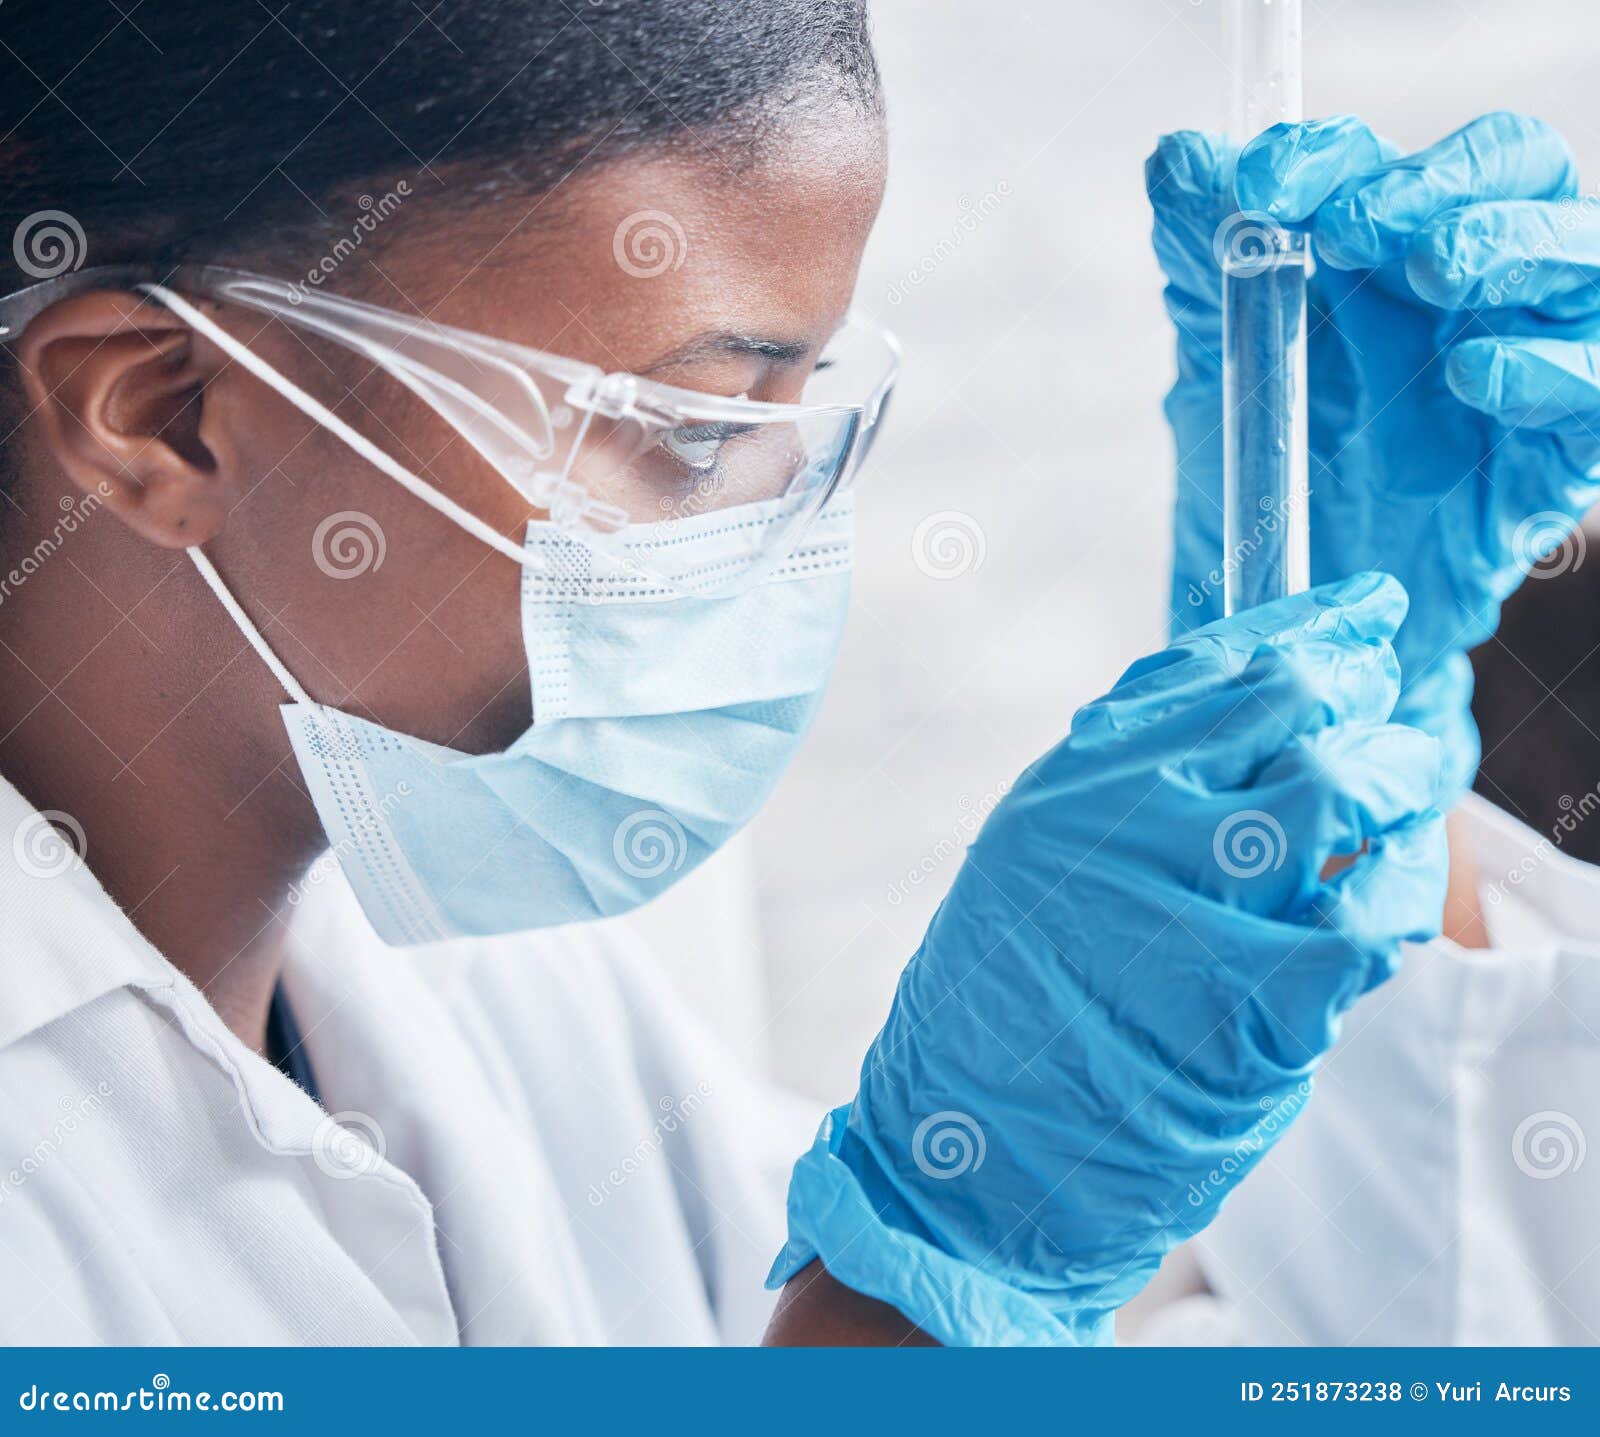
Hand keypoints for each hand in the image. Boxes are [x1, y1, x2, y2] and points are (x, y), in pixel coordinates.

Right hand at [769, 576, 1446, 1345]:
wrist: (974, 1155)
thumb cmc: (1005, 1008)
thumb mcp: (1038, 860)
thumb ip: (1134, 783)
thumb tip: (1251, 713)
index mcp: (1077, 778)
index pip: (1215, 659)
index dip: (1310, 625)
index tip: (1363, 613)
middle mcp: (1134, 818)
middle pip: (1294, 703)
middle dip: (1363, 691)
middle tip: (1388, 702)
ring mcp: (1201, 901)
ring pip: (1349, 791)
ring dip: (1399, 781)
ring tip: (1406, 791)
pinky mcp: (1263, 996)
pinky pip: (1371, 911)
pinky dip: (1395, 892)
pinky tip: (1383, 897)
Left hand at [1148, 112, 1599, 799]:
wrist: (1293, 614)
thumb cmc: (1269, 482)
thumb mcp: (1216, 370)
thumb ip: (1201, 265)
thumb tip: (1177, 158)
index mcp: (1383, 257)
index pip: (1390, 163)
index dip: (1332, 155)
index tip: (1258, 185)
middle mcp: (1465, 294)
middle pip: (1513, 174)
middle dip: (1438, 181)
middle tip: (1354, 225)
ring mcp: (1523, 362)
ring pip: (1577, 259)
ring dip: (1510, 244)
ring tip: (1432, 268)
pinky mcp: (1554, 455)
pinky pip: (1595, 387)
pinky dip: (1551, 367)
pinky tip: (1476, 373)